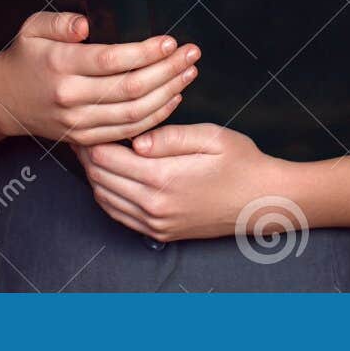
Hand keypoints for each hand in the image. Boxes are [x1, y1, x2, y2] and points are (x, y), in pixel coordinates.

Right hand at [0, 11, 199, 145]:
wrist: (2, 101)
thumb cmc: (24, 56)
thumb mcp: (32, 28)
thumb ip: (59, 22)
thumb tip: (84, 25)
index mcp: (60, 66)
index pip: (112, 61)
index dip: (146, 53)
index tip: (171, 41)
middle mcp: (71, 98)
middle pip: (131, 89)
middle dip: (168, 71)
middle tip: (193, 54)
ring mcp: (79, 123)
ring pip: (135, 114)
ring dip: (169, 93)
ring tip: (190, 73)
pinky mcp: (85, 139)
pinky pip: (127, 131)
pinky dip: (155, 117)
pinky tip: (173, 98)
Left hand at [71, 123, 285, 242]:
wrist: (264, 202)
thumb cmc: (241, 162)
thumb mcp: (211, 136)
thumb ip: (169, 136)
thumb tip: (135, 140)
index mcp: (162, 178)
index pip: (105, 157)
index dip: (91, 136)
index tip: (90, 117)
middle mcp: (153, 206)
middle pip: (99, 178)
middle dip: (87, 153)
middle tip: (85, 129)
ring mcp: (155, 223)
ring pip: (104, 198)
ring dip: (94, 174)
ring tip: (94, 148)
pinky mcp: (160, 233)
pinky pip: (119, 215)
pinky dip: (107, 195)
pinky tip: (110, 176)